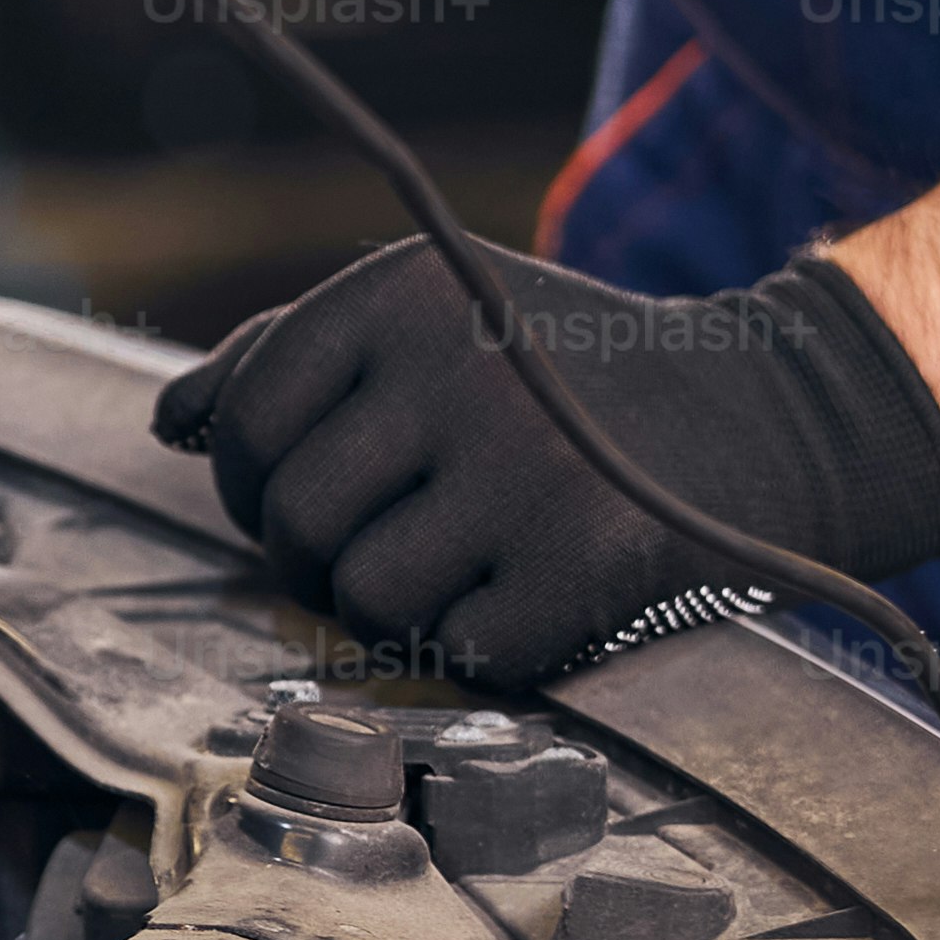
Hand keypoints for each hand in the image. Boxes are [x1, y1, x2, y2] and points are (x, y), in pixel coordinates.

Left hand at [152, 242, 939, 686]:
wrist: (769, 410)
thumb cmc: (565, 374)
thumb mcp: (435, 310)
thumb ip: (291, 352)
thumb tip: (171, 422)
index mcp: (402, 290)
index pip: (246, 424)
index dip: (249, 483)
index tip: (300, 492)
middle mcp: (458, 368)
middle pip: (293, 520)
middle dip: (314, 556)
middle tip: (379, 541)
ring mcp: (525, 469)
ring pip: (363, 598)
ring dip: (393, 606)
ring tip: (455, 562)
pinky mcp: (586, 562)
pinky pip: (454, 650)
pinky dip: (477, 641)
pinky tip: (524, 589)